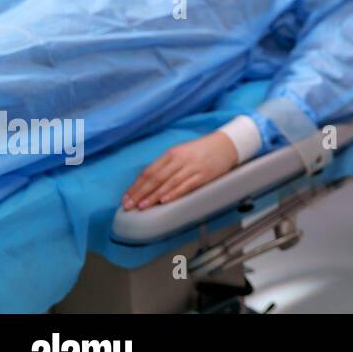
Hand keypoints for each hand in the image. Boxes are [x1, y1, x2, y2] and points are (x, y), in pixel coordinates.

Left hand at [123, 132, 238, 210]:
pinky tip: (164, 200)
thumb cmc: (201, 151)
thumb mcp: (181, 153)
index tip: (126, 197)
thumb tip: (148, 183)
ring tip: (142, 206)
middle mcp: (180, 160)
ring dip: (154, 196)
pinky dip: (174, 193)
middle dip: (140, 193)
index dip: (136, 185)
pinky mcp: (203, 175)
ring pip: (169, 183)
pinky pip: (186, 186)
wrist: (226, 144)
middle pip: (156, 178)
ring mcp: (192, 167)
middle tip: (129, 205)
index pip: (149, 171)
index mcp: (172, 153)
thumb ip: (166, 165)